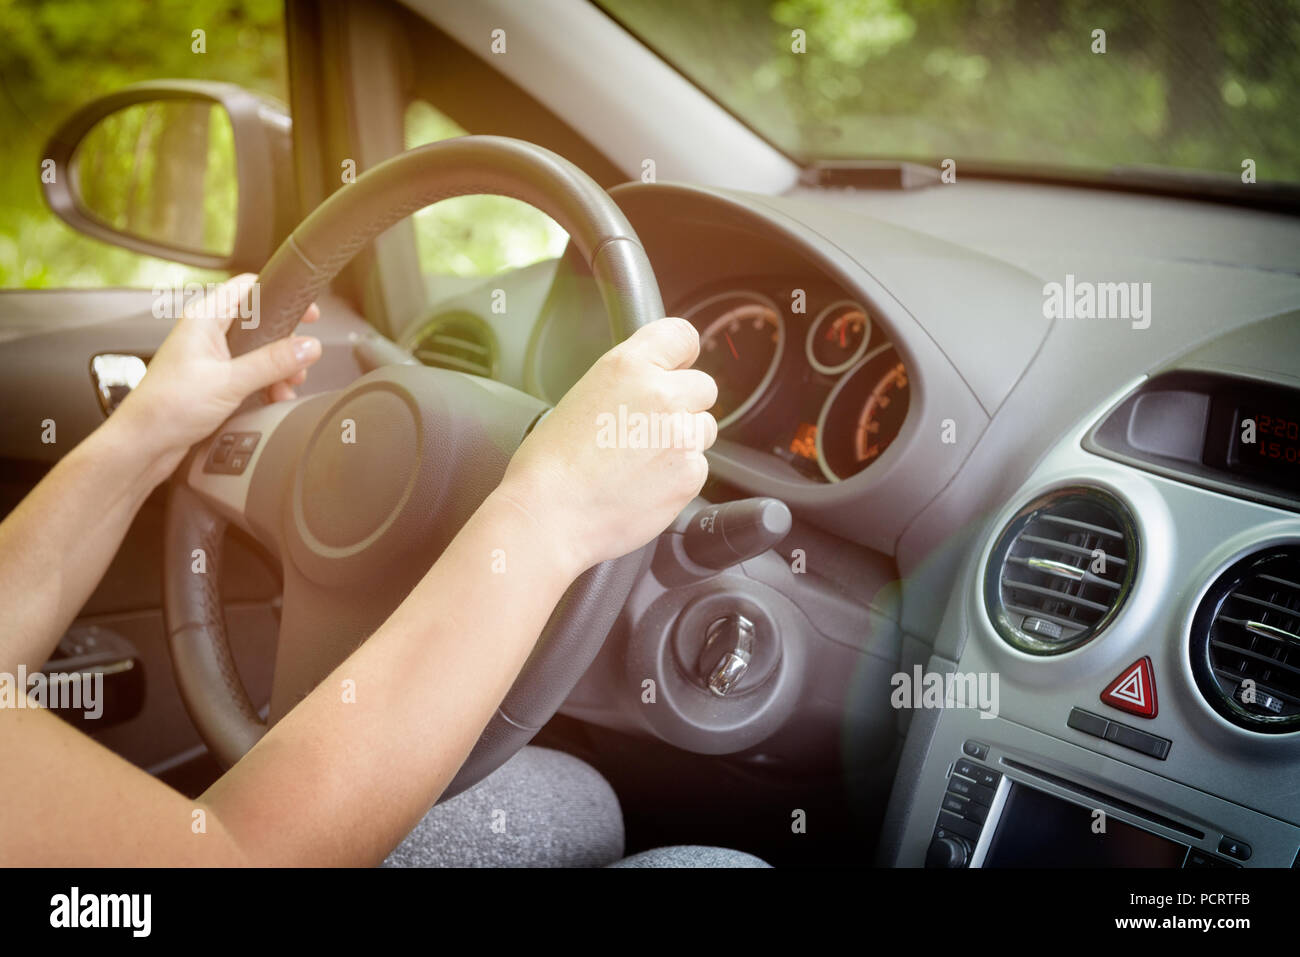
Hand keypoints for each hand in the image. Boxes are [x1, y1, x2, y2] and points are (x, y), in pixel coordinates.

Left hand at [115, 273, 321, 474]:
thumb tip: (308, 346)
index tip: (306, 313)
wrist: (144, 444)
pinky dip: (265, 386)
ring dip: (277, 371)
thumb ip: (273, 363)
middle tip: (299, 361)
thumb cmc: (165, 407)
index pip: (249, 289)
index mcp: (204, 319)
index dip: (280, 295)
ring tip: (284, 389)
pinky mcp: (214, 381)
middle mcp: (206, 334)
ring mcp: (211, 358)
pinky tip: (271, 401)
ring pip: (258, 354)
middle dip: (284, 346)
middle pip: (260, 324)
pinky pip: (249, 375)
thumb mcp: (229, 382)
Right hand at [497, 316, 717, 574]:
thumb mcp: (583, 396)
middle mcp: (662, 394)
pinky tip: (643, 484)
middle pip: (703, 386)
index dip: (680, 356)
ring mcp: (681, 435)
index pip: (682, 336)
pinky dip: (678, 477)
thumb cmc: (551, 463)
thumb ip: (627, 384)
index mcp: (629, 366)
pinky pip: (698, 467)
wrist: (551, 514)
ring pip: (704, 429)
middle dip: (684, 404)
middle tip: (650, 428)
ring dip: (683, 441)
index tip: (677, 367)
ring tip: (641, 461)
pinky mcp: (691, 474)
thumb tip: (650, 388)